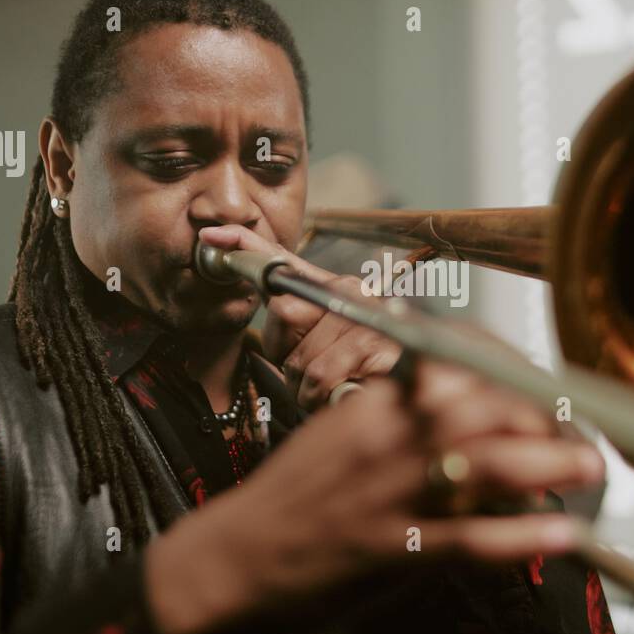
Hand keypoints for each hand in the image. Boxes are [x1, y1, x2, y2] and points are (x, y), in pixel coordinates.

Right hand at [146, 357, 605, 633]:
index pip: (457, 367)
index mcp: (374, 405)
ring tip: (589, 468)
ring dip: (550, 462)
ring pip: (486, 463)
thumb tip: (461, 416)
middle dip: (545, 416)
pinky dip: (521, 538)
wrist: (231, 556)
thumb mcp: (340, 437)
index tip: (544, 384)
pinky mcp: (393, 549)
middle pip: (485, 408)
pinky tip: (560, 538)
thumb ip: (399, 421)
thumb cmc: (290, 498)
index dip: (513, 371)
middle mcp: (389, 439)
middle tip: (579, 433)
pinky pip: (469, 539)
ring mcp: (393, 493)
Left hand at [198, 224, 400, 409]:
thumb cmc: (359, 373)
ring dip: (305, 387)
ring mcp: (363, 316)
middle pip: (284, 312)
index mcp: (331, 288)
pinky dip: (322, 398)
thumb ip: (290, 327)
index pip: (283, 260)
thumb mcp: (315, 348)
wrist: (418, 393)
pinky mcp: (372, 345)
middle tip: (311, 375)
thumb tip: (272, 304)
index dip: (248, 246)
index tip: (214, 235)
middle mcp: (350, 292)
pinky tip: (341, 395)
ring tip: (330, 389)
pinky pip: (321, 378)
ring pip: (300, 356)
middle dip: (288, 358)